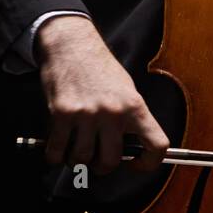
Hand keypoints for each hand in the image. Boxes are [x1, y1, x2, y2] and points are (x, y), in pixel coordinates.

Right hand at [35, 16, 169, 175]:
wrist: (72, 44)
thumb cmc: (99, 66)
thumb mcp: (126, 89)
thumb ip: (130, 118)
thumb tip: (131, 149)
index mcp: (135, 106)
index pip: (156, 144)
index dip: (149, 163)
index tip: (136, 164)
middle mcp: (113, 112)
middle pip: (110, 161)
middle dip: (101, 167)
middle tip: (96, 161)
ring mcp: (87, 114)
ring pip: (82, 159)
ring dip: (76, 161)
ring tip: (75, 151)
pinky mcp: (62, 114)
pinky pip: (57, 151)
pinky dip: (55, 156)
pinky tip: (58, 149)